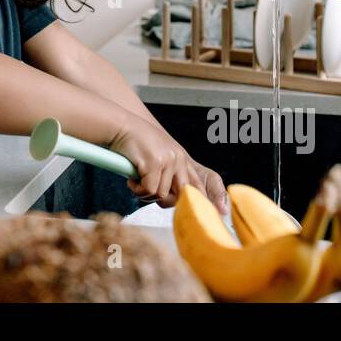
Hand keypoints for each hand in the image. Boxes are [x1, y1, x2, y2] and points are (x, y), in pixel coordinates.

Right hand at [112, 116, 228, 214]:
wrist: (120, 126)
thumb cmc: (135, 144)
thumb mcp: (157, 158)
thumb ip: (167, 176)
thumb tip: (170, 201)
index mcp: (181, 159)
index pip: (199, 185)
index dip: (206, 201)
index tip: (220, 214)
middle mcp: (179, 159)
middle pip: (182, 194)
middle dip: (166, 201)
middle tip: (148, 192)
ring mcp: (168, 160)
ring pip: (161, 195)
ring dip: (145, 192)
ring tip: (136, 179)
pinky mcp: (155, 163)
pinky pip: (149, 190)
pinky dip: (137, 188)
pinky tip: (132, 177)